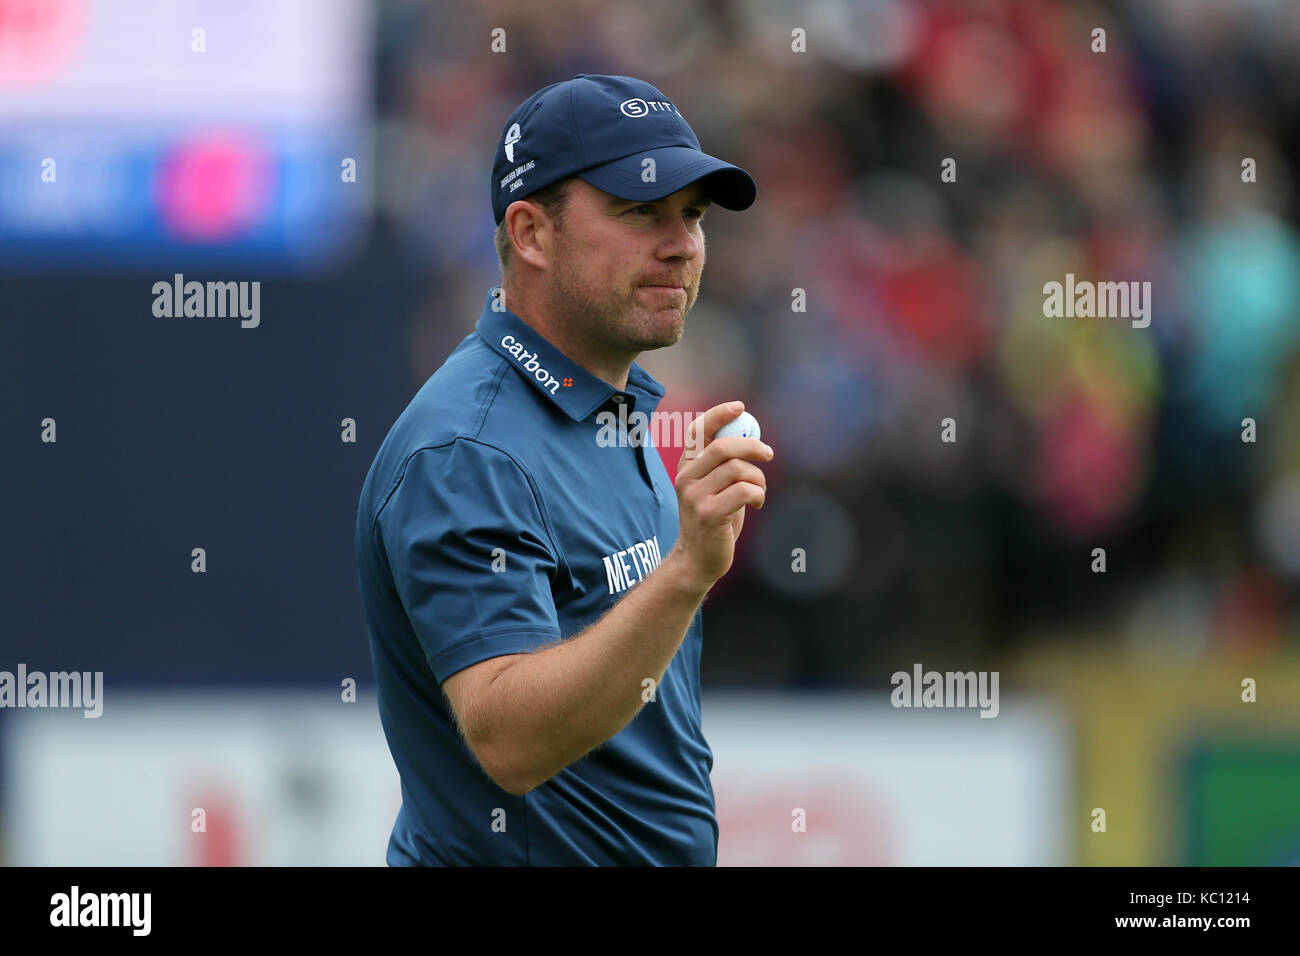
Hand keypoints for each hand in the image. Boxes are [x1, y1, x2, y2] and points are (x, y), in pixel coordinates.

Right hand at [671, 402, 772, 587]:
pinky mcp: (710, 514)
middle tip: (768, 454)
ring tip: (759, 491)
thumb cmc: (713, 519)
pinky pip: (744, 491)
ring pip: (738, 470)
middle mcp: (686, 478)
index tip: (740, 407)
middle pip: (723, 447)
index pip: (697, 430)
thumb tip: (751, 437)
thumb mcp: (713, 487)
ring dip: (759, 479)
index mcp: (686, 467)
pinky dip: (758, 494)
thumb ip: (724, 465)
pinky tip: (757, 503)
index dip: (718, 414)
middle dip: (752, 446)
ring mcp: (695, 496)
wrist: (697, 559)